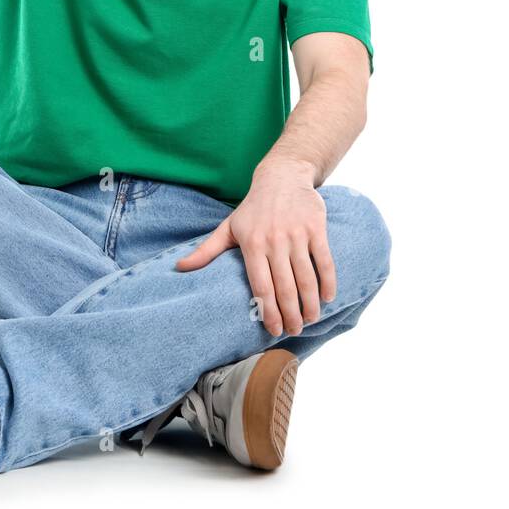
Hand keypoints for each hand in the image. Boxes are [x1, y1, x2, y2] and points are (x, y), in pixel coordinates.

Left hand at [175, 160, 336, 336]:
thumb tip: (180, 268)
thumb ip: (206, 250)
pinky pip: (324, 261)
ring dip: (310, 304)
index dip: (268, 312)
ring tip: (310, 319)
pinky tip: (328, 298)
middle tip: (294, 331)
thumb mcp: (228, 227)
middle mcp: (274, 241)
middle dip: (291, 315)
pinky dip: (328, 282)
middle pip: (285, 287)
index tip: (273, 330)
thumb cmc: (253, 209)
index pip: (261, 286)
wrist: (281, 177)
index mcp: (252, 244)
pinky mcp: (316, 228)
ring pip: (306, 277)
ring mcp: (297, 235)